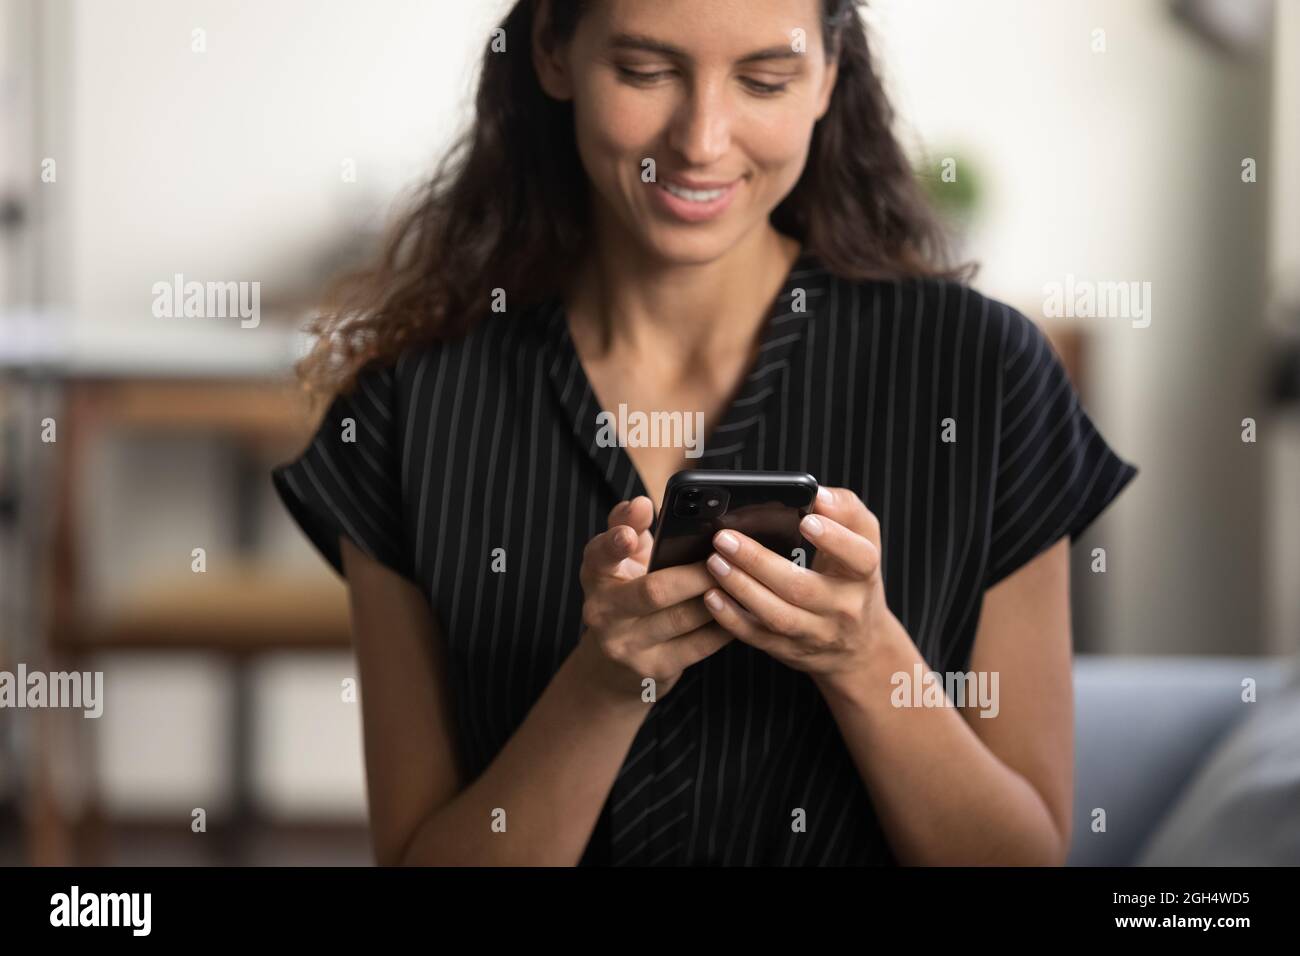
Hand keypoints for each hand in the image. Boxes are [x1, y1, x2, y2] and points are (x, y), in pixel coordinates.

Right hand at [573, 496, 732, 703]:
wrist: (617, 665)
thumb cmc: (629, 593)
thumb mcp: (624, 558)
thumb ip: (628, 524)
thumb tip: (640, 502)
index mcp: (596, 575)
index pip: (599, 555)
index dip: (614, 543)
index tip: (631, 534)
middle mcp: (602, 612)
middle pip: (654, 591)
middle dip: (695, 574)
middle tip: (725, 560)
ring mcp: (625, 645)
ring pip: (681, 619)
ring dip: (716, 599)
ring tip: (741, 582)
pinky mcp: (652, 669)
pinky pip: (698, 646)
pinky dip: (722, 627)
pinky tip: (740, 610)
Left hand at [701, 486, 896, 690]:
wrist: (858, 646)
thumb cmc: (852, 581)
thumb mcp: (863, 543)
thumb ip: (846, 510)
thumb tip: (819, 493)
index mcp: (862, 575)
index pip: (859, 557)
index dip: (834, 539)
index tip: (806, 520)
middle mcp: (842, 608)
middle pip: (801, 587)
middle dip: (759, 561)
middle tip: (725, 538)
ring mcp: (815, 633)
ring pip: (776, 615)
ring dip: (741, 588)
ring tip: (714, 562)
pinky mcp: (789, 650)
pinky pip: (757, 637)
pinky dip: (731, 618)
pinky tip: (712, 596)